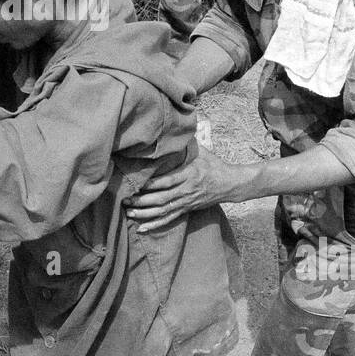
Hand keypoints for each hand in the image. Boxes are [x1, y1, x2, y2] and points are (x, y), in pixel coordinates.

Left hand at [126, 147, 246, 229]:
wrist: (229, 184)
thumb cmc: (213, 165)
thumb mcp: (202, 151)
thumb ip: (187, 142)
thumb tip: (176, 127)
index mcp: (188, 175)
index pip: (167, 181)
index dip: (151, 184)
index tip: (136, 183)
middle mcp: (186, 191)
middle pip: (161, 198)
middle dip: (142, 200)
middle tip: (125, 199)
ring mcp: (186, 202)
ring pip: (163, 211)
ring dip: (145, 213)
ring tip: (129, 212)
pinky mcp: (186, 210)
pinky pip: (169, 219)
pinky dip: (155, 225)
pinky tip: (143, 228)